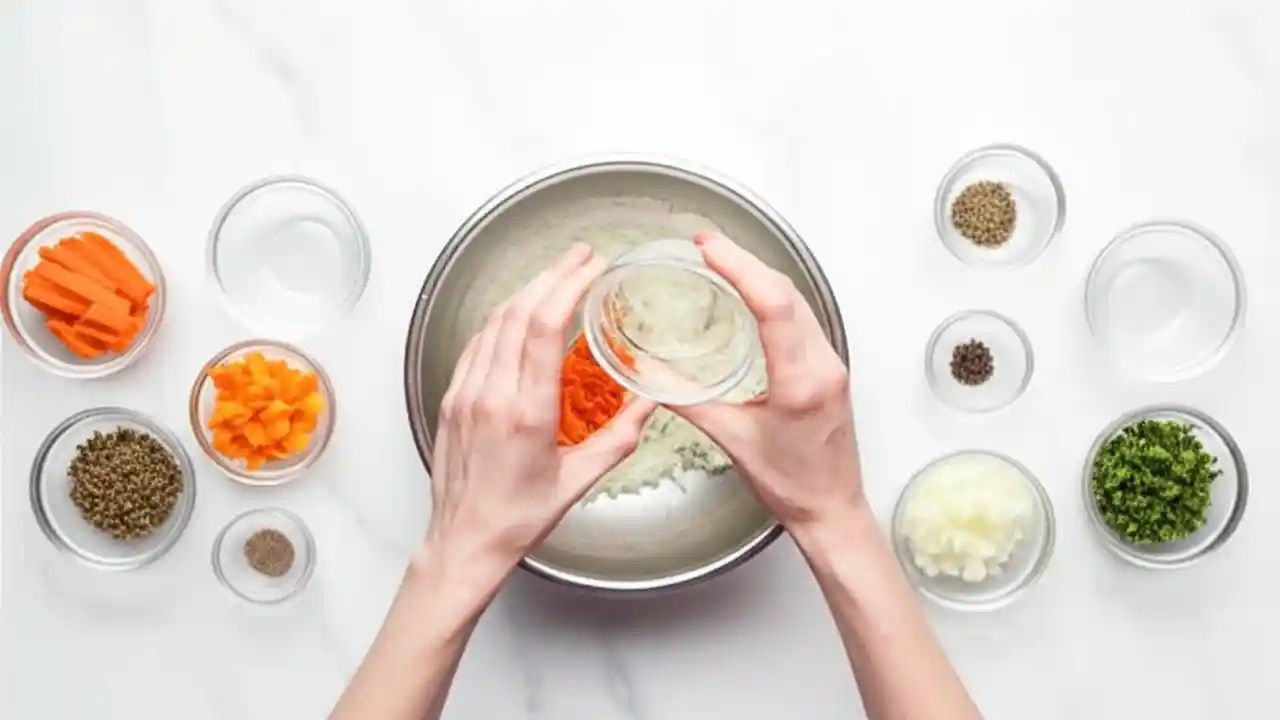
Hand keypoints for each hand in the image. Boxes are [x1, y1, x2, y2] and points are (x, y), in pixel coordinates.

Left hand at [427, 244, 654, 585]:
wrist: (464, 542)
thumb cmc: (518, 518)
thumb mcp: (580, 480)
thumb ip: (620, 437)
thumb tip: (651, 400)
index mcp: (526, 413)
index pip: (543, 327)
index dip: (568, 286)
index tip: (592, 267)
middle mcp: (490, 395)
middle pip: (518, 313)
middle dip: (552, 275)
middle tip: (581, 256)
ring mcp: (465, 394)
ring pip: (493, 323)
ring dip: (526, 291)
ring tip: (555, 276)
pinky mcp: (451, 399)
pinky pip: (476, 344)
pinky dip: (501, 320)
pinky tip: (518, 314)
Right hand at [673, 233, 863, 534]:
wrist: (832, 509)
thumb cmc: (790, 485)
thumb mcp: (731, 440)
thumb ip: (688, 402)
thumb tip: (648, 373)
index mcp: (799, 384)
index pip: (773, 307)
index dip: (740, 268)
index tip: (708, 248)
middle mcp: (823, 367)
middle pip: (787, 293)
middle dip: (745, 261)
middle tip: (706, 244)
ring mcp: (832, 364)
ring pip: (798, 301)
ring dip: (761, 274)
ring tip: (723, 260)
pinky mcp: (831, 368)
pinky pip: (803, 317)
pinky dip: (774, 296)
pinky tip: (752, 293)